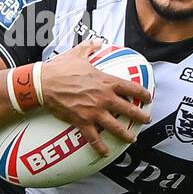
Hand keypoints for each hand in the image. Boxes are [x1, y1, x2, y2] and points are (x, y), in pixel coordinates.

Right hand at [40, 40, 152, 156]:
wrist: (44, 83)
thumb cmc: (60, 68)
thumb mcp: (77, 54)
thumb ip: (90, 48)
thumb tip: (97, 41)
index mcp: (106, 81)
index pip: (130, 88)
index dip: (142, 93)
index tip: (148, 98)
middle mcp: (104, 98)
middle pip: (128, 109)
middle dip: (141, 116)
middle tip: (147, 120)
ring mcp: (94, 111)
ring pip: (116, 126)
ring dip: (126, 134)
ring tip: (132, 139)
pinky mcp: (82, 122)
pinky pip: (94, 138)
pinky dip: (100, 147)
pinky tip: (105, 152)